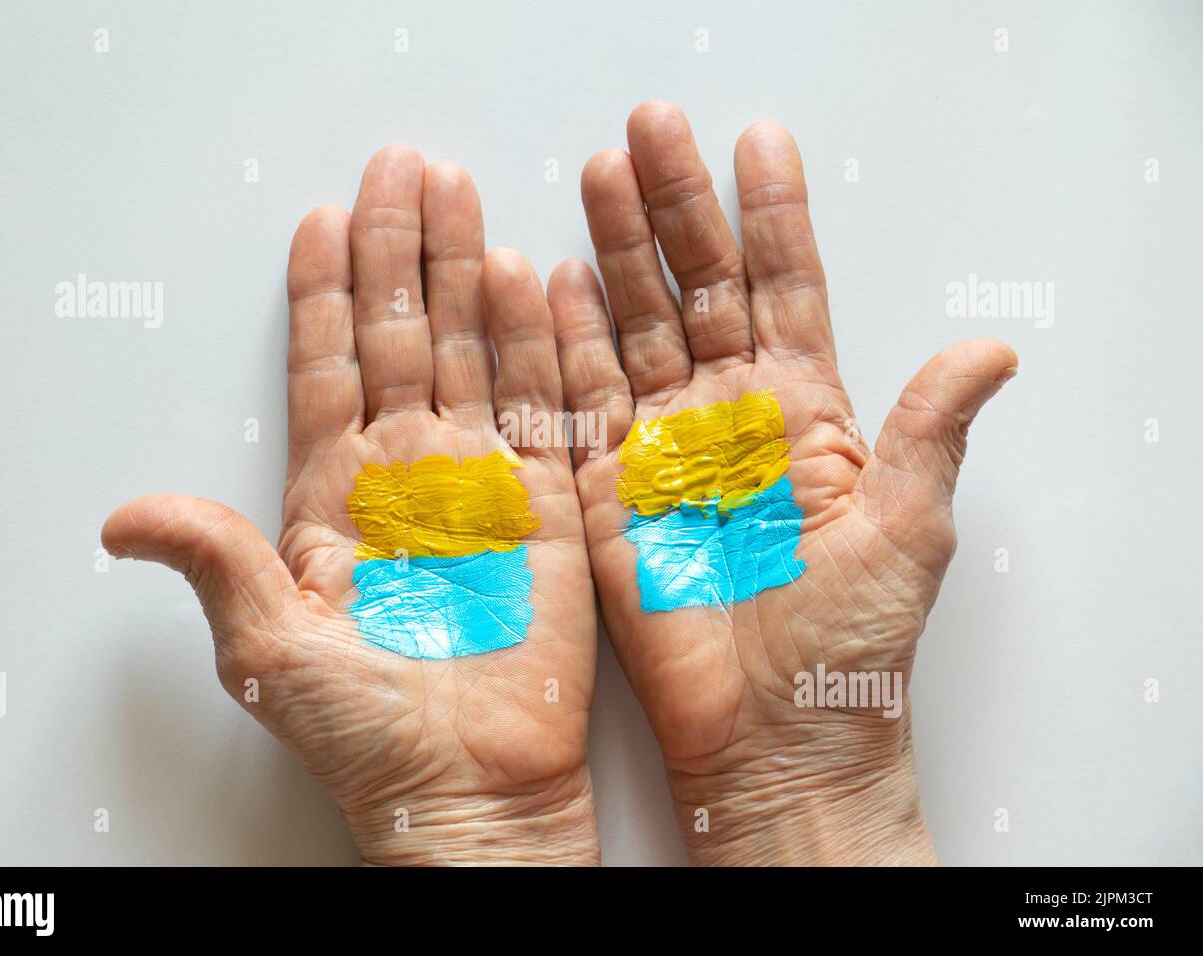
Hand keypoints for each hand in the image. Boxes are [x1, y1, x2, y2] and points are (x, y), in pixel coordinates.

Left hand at [103, 148, 598, 864]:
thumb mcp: (270, 647)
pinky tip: (529, 279)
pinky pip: (544, 405)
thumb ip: (216, 561)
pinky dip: (539, 341)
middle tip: (402, 168)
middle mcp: (407, 473)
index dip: (322, 293)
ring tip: (458, 192)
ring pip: (470, 350)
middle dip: (400, 249)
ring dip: (463, 270)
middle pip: (400, 335)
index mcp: (335, 496)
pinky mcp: (548, 503)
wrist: (472, 786)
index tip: (322, 218)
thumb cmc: (369, 732)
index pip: (325, 367)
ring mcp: (480, 482)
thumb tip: (122, 519)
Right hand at [547, 102, 1015, 864]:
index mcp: (807, 413)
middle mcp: (731, 415)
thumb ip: (930, 432)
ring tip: (599, 177)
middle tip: (651, 130)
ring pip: (636, 328)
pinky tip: (550, 281)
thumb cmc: (849, 646)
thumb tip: (992, 349)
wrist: (770, 735)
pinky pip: (580, 402)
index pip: (788, 288)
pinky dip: (563, 342)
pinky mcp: (609, 489)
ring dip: (616, 254)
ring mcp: (664, 447)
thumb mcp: (909, 533)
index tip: (760, 142)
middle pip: (700, 288)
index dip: (773, 214)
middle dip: (674, 208)